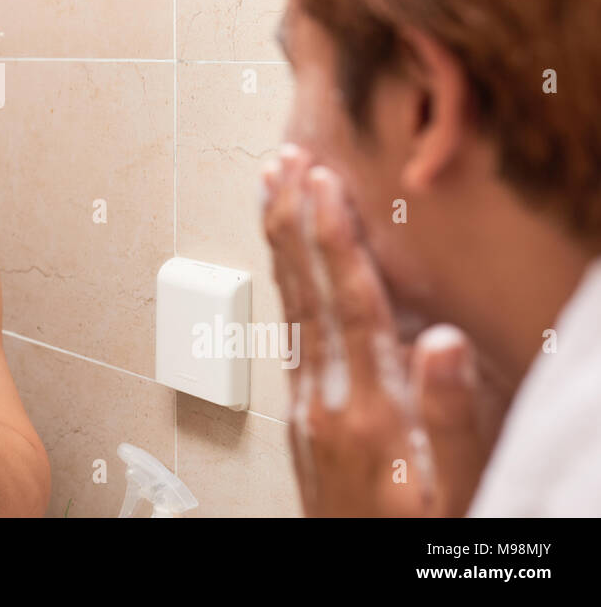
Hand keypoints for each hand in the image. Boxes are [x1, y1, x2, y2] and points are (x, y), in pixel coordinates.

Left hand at [260, 145, 498, 515]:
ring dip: (281, 246)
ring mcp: (306, 411)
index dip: (335, 237)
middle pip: (306, 294)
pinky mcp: (301, 422)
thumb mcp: (455, 489)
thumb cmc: (422, 538)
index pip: (349, 302)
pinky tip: (286, 269)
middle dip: (294, 223)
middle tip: (282, 162)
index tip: (322, 181)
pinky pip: (287, 337)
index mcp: (369, 409)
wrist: (363, 576)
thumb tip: (444, 340)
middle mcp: (325, 402)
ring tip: (272, 192)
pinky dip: (284, 289)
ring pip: (288, 310)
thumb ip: (451, 418)